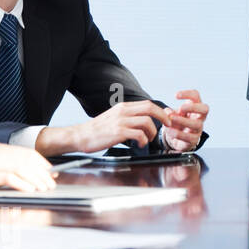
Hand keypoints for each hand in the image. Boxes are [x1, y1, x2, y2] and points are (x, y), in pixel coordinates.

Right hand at [0, 143, 56, 192]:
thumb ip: (1, 165)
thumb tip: (23, 174)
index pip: (27, 153)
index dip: (42, 163)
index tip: (52, 173)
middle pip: (28, 160)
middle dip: (43, 173)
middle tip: (51, 184)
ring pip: (21, 167)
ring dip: (37, 179)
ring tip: (44, 188)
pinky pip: (8, 177)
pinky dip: (22, 183)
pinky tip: (30, 190)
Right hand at [38, 100, 169, 155]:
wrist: (80, 136)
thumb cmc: (98, 129)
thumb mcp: (114, 117)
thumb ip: (129, 116)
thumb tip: (145, 119)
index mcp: (123, 107)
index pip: (148, 104)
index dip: (161, 111)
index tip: (167, 119)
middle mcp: (123, 111)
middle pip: (150, 108)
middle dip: (163, 117)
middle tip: (168, 126)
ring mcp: (120, 121)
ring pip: (147, 122)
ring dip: (152, 132)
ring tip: (148, 139)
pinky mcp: (118, 132)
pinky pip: (139, 134)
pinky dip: (144, 140)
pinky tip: (140, 144)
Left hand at [161, 89, 208, 151]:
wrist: (178, 139)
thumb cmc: (178, 123)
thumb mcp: (173, 115)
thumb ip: (170, 113)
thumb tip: (167, 111)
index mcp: (194, 107)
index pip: (196, 96)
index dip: (188, 94)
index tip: (176, 96)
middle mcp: (199, 117)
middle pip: (205, 109)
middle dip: (193, 107)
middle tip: (181, 108)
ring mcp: (198, 129)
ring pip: (197, 124)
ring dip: (183, 121)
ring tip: (172, 119)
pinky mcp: (194, 139)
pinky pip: (188, 137)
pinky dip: (177, 133)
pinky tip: (169, 130)